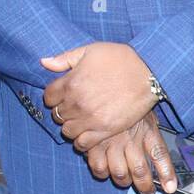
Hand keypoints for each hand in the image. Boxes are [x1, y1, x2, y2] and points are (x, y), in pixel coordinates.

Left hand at [41, 42, 158, 142]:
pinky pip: (82, 144)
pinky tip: (88, 131)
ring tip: (82, 118)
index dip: (55, 94)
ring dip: (72, 125)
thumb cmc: (121, 58)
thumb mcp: (92, 50)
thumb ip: (65, 58)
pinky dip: (81, 140)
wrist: (149, 72)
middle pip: (57, 114)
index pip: (49, 97)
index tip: (65, 92)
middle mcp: (77, 102)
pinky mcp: (105, 130)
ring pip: (67, 131)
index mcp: (72, 82)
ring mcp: (90, 118)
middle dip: (64, 109)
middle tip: (77, 104)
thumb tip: (43, 62)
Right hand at [83, 111, 178, 193]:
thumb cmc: (128, 102)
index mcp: (146, 128)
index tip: (170, 188)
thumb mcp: (146, 111)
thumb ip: (151, 131)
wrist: (105, 86)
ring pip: (120, 174)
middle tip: (148, 192)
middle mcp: (130, 138)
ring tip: (126, 179)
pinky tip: (106, 169)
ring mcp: (112, 142)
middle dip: (145, 186)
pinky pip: (99, 168)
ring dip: (124, 181)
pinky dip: (103, 173)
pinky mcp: (93, 144)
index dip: (166, 173)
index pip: (159, 154)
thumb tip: (160, 154)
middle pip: (140, 170)